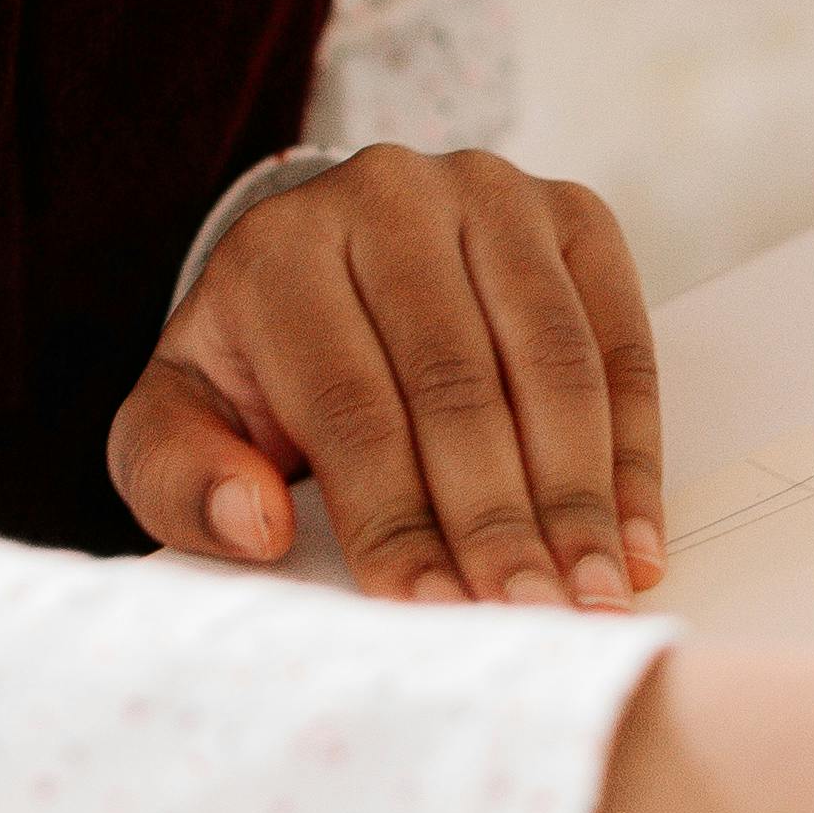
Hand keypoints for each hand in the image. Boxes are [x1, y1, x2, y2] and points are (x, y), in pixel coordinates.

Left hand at [112, 147, 664, 610]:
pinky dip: (634, 448)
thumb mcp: (179, 423)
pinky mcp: (569, 212)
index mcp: (279, 251)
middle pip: (458, 383)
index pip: (350, 404)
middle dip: (498, 520)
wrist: (326, 267)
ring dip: (578, 493)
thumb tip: (255, 521)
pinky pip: (619, 340)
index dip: (396, 519)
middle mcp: (386, 196)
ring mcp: (489, 193)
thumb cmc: (256, 369)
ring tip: (591, 595)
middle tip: (530, 619)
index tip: (434, 611)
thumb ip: (183, 478)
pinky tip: (632, 537)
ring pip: (550, 360)